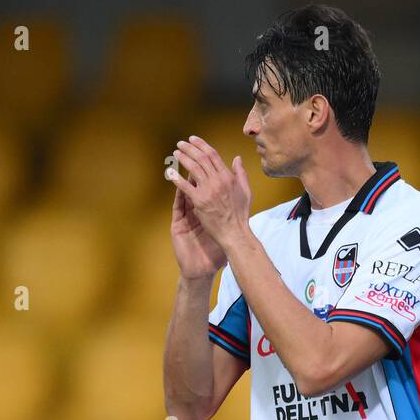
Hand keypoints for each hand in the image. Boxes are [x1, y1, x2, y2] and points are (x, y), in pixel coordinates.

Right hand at [166, 155, 227, 278]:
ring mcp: (185, 216)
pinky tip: (178, 181)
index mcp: (206, 210)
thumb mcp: (226, 231)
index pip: (206, 186)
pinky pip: (178, 205)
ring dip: (182, 175)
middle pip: (193, 184)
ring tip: (182, 160)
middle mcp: (194, 210)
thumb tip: (241, 198)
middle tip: (192, 150)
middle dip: (192, 166)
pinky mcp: (178, 224)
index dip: (208, 171)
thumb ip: (233, 212)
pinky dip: (178, 193)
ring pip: (183, 191)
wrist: (202, 269)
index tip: (211, 155)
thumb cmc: (214, 252)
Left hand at [167, 136, 251, 251]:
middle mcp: (218, 180)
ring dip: (183, 158)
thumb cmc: (240, 215)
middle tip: (180, 144)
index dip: (201, 145)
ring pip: (193, 168)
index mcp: (228, 177)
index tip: (193, 139)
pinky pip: (185, 186)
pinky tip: (170, 172)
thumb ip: (241, 173)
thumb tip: (237, 158)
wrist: (235, 233)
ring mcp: (208, 190)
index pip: (212, 154)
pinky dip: (176, 178)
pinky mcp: (200, 201)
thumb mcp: (246, 191)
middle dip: (189, 148)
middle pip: (201, 158)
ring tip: (176, 154)